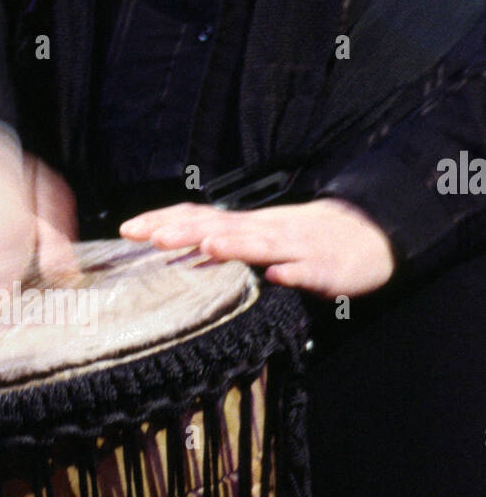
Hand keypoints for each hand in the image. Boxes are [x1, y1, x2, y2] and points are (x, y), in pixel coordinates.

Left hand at [120, 197, 395, 297]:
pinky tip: (278, 278)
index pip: (198, 219)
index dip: (164, 221)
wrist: (367, 232)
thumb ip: (221, 241)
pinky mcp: (325, 268)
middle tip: (150, 236)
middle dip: (186, 231)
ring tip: (209, 246)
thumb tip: (176, 249)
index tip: (128, 228)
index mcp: (246, 226)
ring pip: (263, 245)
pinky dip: (293, 274)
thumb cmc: (304, 239)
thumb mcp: (257, 237)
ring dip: (237, 245)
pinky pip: (308, 272)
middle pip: (222, 227)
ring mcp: (296, 248)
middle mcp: (265, 231)